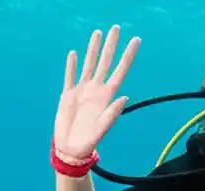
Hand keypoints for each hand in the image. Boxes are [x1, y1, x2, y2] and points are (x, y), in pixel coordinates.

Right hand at [54, 26, 140, 162]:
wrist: (70, 149)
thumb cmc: (87, 143)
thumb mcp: (101, 129)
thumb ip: (112, 114)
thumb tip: (124, 97)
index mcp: (106, 97)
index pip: (120, 71)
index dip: (128, 56)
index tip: (136, 41)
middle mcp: (96, 91)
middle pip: (105, 63)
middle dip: (111, 46)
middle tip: (116, 28)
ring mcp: (82, 91)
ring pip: (88, 65)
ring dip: (93, 50)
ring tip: (97, 33)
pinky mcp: (68, 95)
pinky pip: (70, 76)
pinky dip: (71, 65)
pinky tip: (74, 54)